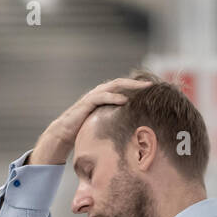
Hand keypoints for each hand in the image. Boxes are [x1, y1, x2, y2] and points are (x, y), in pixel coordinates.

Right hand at [29, 77, 150, 164]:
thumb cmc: (84, 130)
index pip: (123, 88)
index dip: (137, 87)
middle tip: (152, 84)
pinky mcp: (86, 103)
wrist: (64, 134)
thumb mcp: (104, 124)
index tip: (153, 89)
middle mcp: (99, 93)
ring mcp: (93, 96)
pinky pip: (101, 97)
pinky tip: (124, 100)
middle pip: (121, 83)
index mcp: (105, 97)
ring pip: (113, 86)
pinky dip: (113, 97)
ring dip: (129, 86)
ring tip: (142, 88)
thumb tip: (134, 130)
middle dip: (137, 83)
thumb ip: (116, 121)